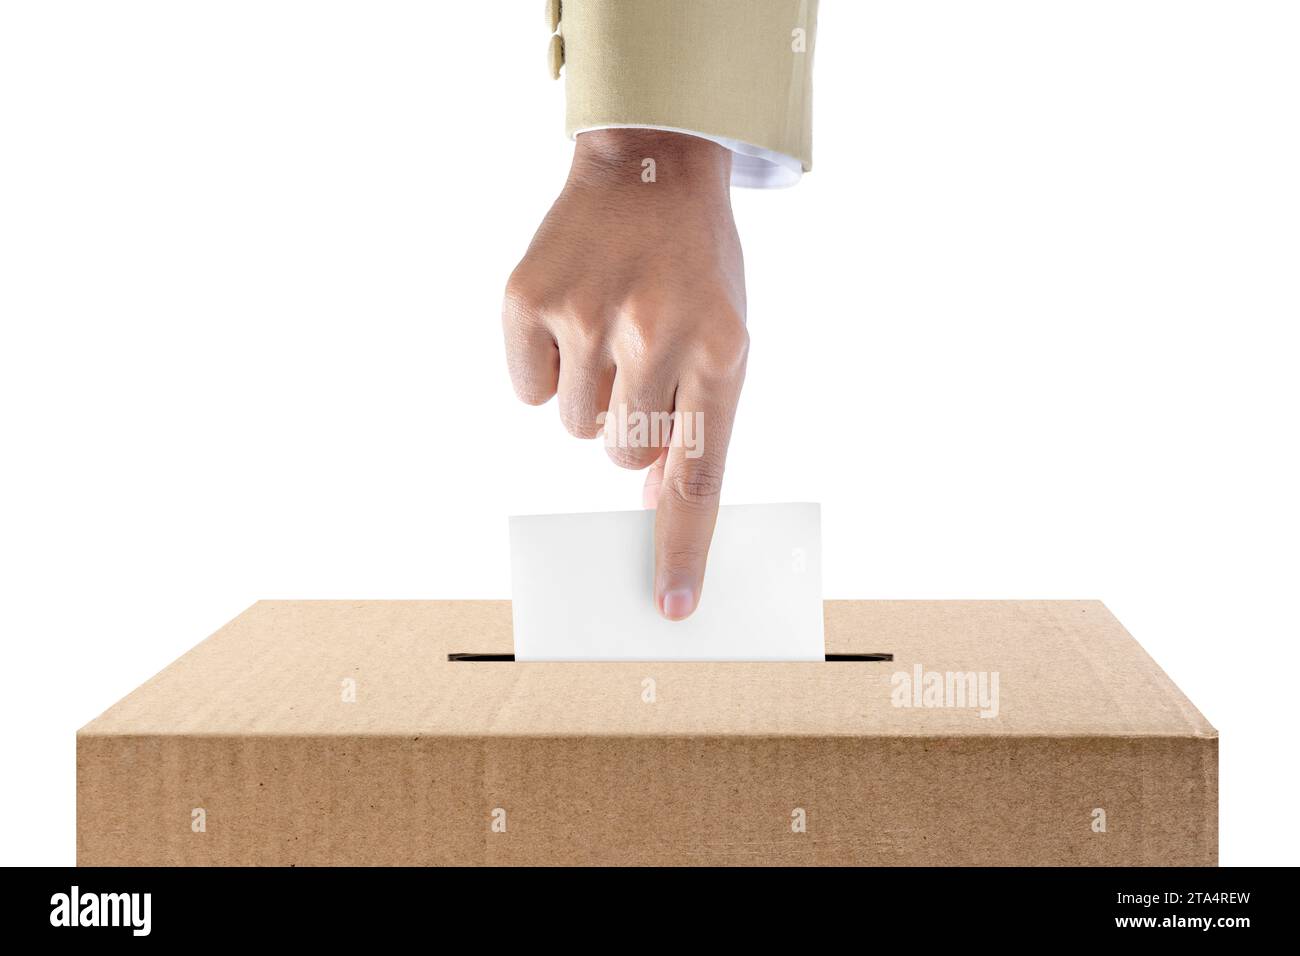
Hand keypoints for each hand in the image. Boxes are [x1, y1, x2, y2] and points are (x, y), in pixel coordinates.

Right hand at [503, 129, 747, 619]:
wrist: (650, 165)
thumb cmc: (695, 269)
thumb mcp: (726, 339)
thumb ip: (699, 427)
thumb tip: (658, 509)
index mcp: (722, 350)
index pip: (699, 476)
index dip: (683, 548)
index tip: (673, 607)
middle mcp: (656, 332)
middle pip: (622, 458)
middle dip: (629, 427)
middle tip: (641, 361)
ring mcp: (587, 313)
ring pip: (572, 428)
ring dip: (588, 396)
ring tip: (608, 329)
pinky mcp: (528, 298)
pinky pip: (527, 389)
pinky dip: (544, 368)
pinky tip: (571, 316)